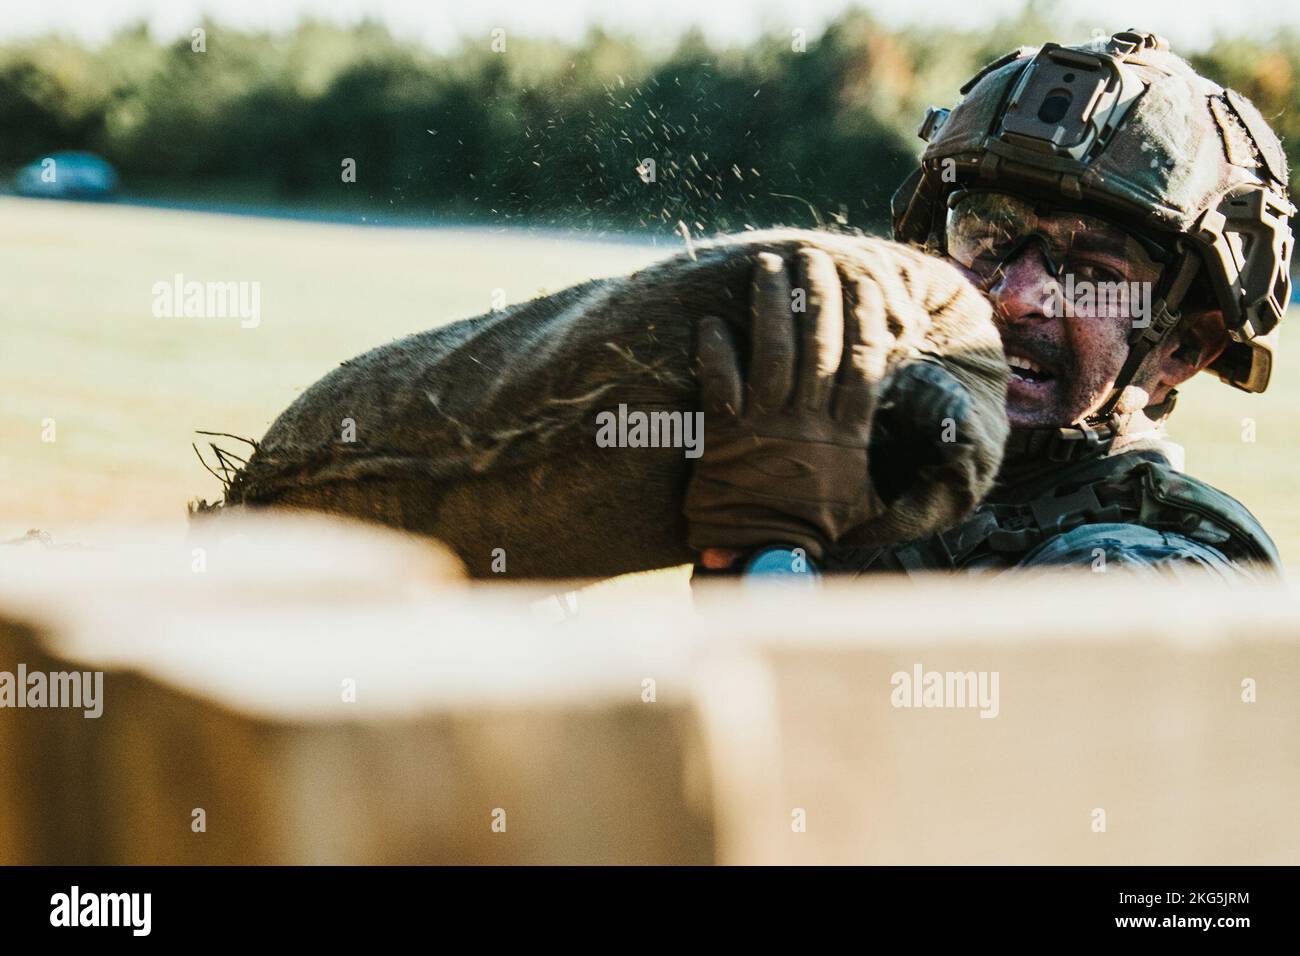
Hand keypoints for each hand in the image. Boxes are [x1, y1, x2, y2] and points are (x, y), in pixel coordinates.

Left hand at [684, 249, 891, 561]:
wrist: (761, 555)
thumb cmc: (813, 529)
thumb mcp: (863, 501)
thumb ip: (875, 465)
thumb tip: (912, 452)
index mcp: (846, 434)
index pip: (863, 362)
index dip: (865, 317)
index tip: (866, 280)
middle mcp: (808, 423)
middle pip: (818, 343)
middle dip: (818, 294)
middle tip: (813, 256)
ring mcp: (765, 426)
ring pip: (771, 351)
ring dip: (770, 304)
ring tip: (768, 266)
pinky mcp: (723, 435)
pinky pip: (718, 382)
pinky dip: (713, 351)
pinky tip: (712, 322)